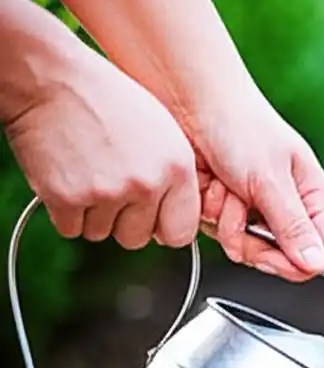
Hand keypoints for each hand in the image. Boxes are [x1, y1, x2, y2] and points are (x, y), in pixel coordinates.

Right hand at [2, 45, 199, 248]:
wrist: (51, 79)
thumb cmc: (107, 101)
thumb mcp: (164, 132)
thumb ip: (173, 178)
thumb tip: (172, 219)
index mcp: (176, 168)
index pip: (180, 234)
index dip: (163, 227)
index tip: (152, 218)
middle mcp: (145, 184)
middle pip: (137, 239)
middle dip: (123, 221)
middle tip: (110, 186)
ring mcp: (106, 193)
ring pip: (102, 234)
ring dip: (93, 213)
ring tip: (88, 172)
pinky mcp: (67, 198)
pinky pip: (71, 229)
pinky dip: (66, 211)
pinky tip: (68, 177)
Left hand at [189, 95, 323, 282]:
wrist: (188, 99)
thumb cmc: (238, 124)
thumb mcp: (270, 179)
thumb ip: (293, 226)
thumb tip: (318, 264)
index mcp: (311, 196)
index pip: (320, 252)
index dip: (296, 262)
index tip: (270, 255)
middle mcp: (285, 206)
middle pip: (278, 257)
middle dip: (251, 240)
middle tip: (238, 215)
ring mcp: (252, 208)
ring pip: (242, 245)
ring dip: (225, 220)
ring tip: (223, 186)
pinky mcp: (222, 207)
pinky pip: (215, 231)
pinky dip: (207, 210)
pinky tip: (208, 183)